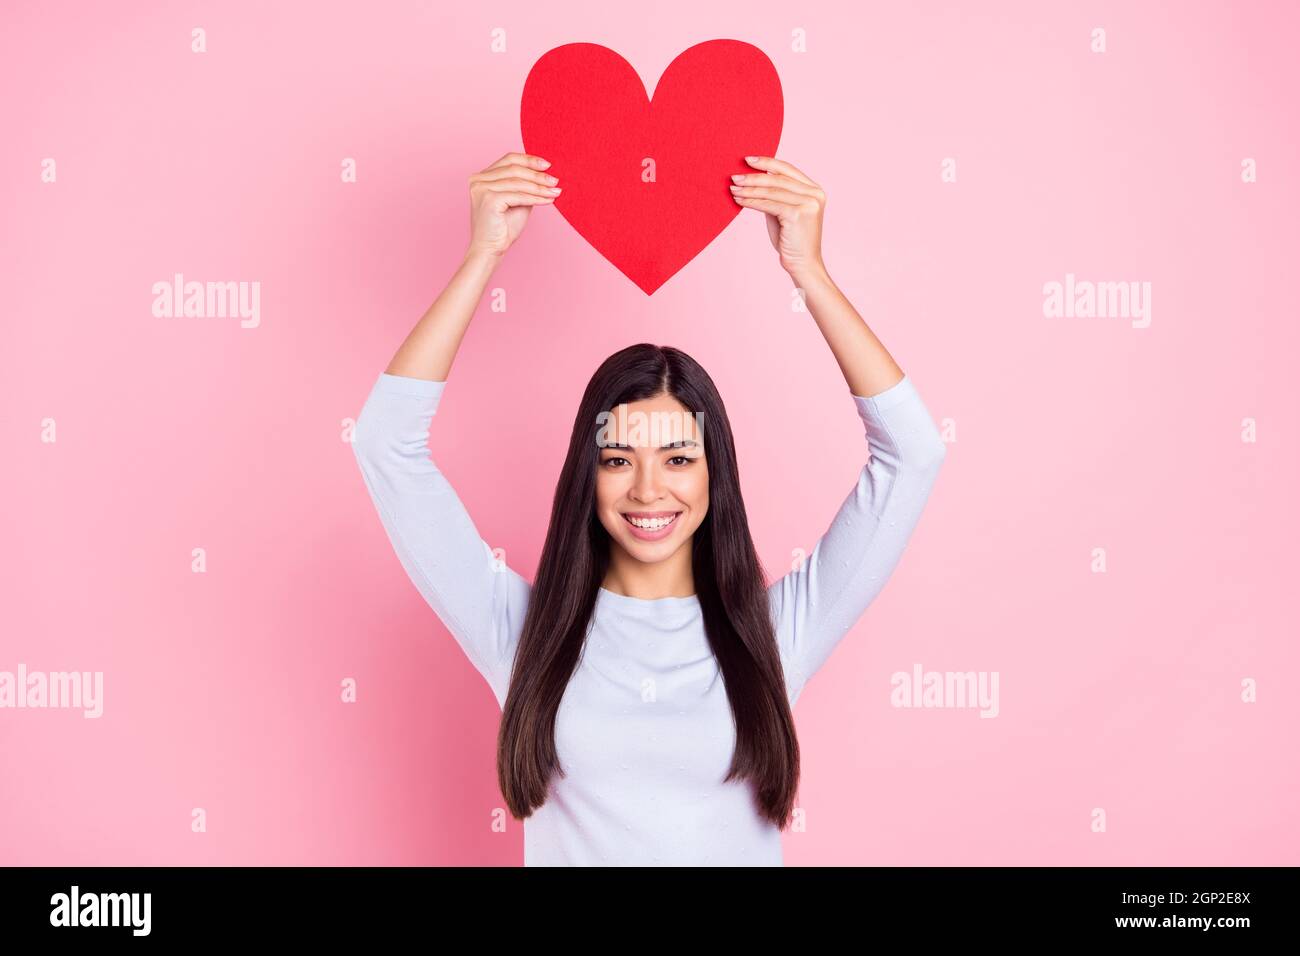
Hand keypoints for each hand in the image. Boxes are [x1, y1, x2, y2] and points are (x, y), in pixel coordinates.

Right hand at [465, 152, 560, 259]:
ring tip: (555, 191)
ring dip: (540, 187)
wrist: (490, 250)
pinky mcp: (489, 199)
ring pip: (518, 182)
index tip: (547, 165)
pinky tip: (548, 200)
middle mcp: (478, 180)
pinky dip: (535, 197)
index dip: (529, 160)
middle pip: (514, 169)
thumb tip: (545, 174)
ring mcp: (482, 189)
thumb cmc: (503, 228)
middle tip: (555, 180)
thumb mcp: (517, 201)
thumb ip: (525, 186)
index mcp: (482, 177)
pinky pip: (518, 195)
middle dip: (538, 175)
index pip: (508, 160)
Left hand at [729, 156, 825, 279]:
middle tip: (734, 176)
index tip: (748, 160)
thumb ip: (775, 195)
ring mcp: (808, 203)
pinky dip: (751, 201)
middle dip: (753, 177)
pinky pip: (768, 204)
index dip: (767, 162)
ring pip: (771, 191)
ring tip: (733, 189)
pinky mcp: (798, 214)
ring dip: (749, 189)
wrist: (803, 265)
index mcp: (814, 190)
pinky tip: (739, 200)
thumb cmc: (791, 240)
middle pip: (778, 179)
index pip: (788, 169)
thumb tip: (754, 178)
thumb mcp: (783, 212)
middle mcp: (815, 194)